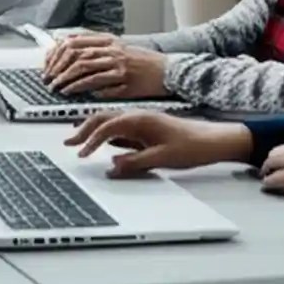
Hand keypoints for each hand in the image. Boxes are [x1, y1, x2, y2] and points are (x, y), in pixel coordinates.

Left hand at [44, 35, 168, 97]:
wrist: (170, 70)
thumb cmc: (144, 61)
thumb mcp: (120, 46)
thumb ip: (97, 44)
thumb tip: (69, 43)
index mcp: (109, 41)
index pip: (76, 42)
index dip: (59, 53)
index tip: (49, 64)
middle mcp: (113, 50)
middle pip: (78, 56)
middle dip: (60, 69)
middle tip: (49, 80)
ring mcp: (120, 65)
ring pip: (87, 69)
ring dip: (68, 80)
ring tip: (58, 88)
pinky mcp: (126, 81)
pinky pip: (101, 85)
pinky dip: (86, 89)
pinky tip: (76, 93)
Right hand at [64, 110, 252, 177]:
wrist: (215, 140)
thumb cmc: (192, 146)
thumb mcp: (161, 158)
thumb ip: (134, 163)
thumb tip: (111, 168)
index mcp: (139, 119)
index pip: (106, 126)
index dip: (90, 139)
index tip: (80, 153)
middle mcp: (138, 116)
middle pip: (102, 118)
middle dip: (83, 130)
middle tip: (68, 143)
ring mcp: (142, 120)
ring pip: (110, 120)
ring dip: (93, 129)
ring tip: (77, 139)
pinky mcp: (146, 127)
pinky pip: (120, 126)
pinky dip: (106, 131)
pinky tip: (102, 140)